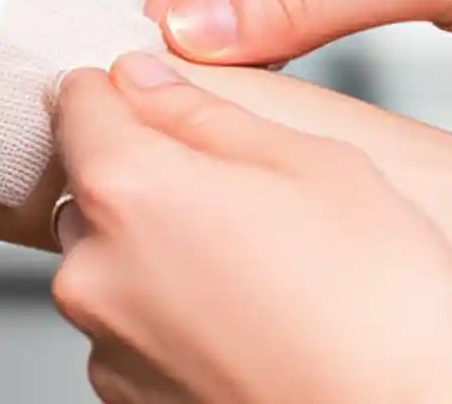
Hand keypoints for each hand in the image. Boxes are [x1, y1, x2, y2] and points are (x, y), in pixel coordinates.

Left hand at [51, 52, 451, 402]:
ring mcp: (102, 339)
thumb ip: (206, 112)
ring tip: (249, 270)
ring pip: (109, 258)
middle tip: (233, 195)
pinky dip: (164, 313)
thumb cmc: (373, 316)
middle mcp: (92, 266)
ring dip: (154, 250)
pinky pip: (126, 324)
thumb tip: (145, 79)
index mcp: (129, 189)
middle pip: (91, 185)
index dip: (122, 90)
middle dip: (145, 176)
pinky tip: (238, 321)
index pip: (78, 101)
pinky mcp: (120, 392)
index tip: (156, 98)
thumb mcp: (315, 165)